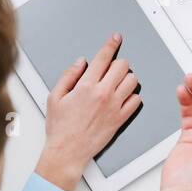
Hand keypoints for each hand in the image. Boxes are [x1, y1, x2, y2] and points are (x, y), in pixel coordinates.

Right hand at [35, 34, 140, 190]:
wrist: (67, 151)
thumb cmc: (60, 128)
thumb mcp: (55, 97)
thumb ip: (69, 75)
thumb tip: (81, 63)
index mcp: (86, 86)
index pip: (103, 57)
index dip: (111, 44)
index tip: (116, 39)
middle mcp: (103, 94)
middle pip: (123, 66)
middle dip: (118, 64)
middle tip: (112, 69)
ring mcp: (114, 106)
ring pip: (133, 81)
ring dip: (127, 78)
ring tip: (118, 83)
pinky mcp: (121, 119)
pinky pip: (136, 101)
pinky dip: (132, 97)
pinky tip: (123, 98)